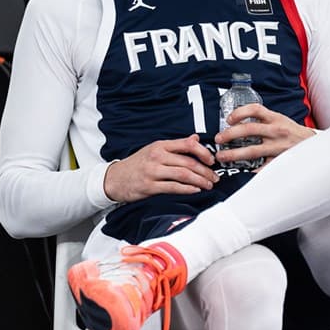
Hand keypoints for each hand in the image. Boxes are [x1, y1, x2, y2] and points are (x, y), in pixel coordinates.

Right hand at [104, 134, 219, 202]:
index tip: (212, 160)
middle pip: (188, 162)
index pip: (187, 145)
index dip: (203, 152)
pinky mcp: (149, 186)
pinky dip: (187, 189)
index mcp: (160, 146)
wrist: (115, 178)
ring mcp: (153, 171)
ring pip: (183, 174)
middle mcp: (157, 156)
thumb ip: (176, 145)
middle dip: (205, 171)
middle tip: (214, 177)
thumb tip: (195, 138)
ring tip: (208, 185)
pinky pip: (173, 187)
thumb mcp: (154, 149)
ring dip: (199, 181)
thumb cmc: (137, 164)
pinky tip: (195, 190)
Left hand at [214, 104, 315, 169]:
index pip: (255, 109)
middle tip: (218, 139)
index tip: (228, 119)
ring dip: (234, 154)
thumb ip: (263, 119)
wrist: (315, 145)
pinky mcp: (280, 160)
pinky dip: (252, 170)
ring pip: (252, 150)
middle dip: (230, 134)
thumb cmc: (293, 132)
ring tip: (222, 156)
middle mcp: (276, 131)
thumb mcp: (280, 120)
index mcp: (275, 118)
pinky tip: (241, 172)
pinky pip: (263, 167)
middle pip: (249, 130)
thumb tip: (238, 121)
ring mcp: (278, 147)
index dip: (239, 112)